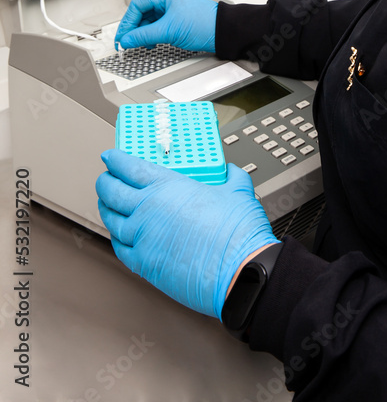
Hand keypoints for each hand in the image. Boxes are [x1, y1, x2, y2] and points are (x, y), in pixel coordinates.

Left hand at [96, 149, 279, 318]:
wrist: (239, 271)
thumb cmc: (237, 234)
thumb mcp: (238, 191)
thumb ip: (231, 178)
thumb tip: (231, 173)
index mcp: (167, 187)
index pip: (130, 167)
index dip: (116, 160)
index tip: (111, 157)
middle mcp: (148, 210)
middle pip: (113, 192)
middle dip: (105, 183)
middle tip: (106, 178)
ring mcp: (143, 238)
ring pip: (111, 220)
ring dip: (106, 209)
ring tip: (107, 204)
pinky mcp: (145, 264)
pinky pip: (120, 248)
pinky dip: (116, 238)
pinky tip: (119, 236)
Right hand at [114, 0, 217, 50]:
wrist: (224, 32)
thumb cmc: (203, 24)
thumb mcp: (168, 30)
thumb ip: (144, 35)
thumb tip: (127, 39)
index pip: (138, 4)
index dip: (127, 21)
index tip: (122, 36)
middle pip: (143, 11)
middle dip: (134, 28)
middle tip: (127, 42)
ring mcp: (174, 7)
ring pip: (151, 19)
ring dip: (144, 32)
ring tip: (140, 44)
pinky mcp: (179, 18)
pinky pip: (159, 24)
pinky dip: (153, 33)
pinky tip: (152, 42)